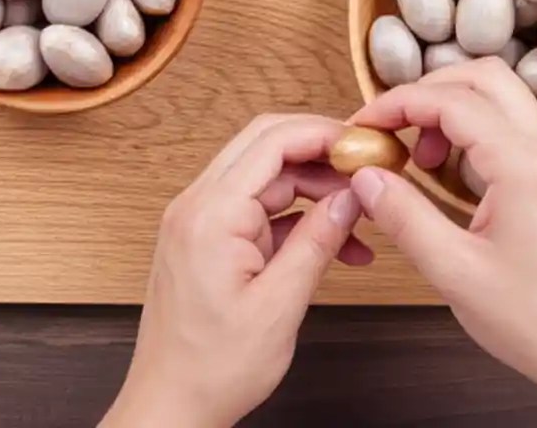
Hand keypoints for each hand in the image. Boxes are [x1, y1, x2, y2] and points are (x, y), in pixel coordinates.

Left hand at [100, 114, 370, 427]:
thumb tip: (350, 198)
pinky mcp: (206, 240)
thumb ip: (317, 243)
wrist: (171, 406)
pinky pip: (257, 210)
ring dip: (314, 191)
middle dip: (321, 155)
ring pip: (266, 179)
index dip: (323, 134)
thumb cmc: (211, 369)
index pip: (271, 141)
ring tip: (358, 222)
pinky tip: (331, 244)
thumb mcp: (279, 306)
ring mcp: (198, 222)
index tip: (363, 146)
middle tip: (365, 172)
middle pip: (266, 147)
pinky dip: (296, 219)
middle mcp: (196, 208)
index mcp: (210, 216)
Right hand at [349, 58, 536, 426]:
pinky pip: (518, 124)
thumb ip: (403, 215)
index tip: (362, 126)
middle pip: (483, 76)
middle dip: (427, 92)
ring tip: (420, 159)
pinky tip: (453, 172)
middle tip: (389, 130)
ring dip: (454, 109)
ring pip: (503, 96)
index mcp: (525, 165)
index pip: (451, 100)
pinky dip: (478, 129)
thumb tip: (364, 176)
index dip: (397, 104)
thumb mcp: (453, 271)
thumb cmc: (534, 321)